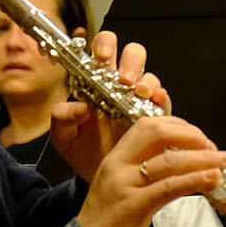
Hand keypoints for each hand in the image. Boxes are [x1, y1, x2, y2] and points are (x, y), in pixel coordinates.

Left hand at [43, 27, 173, 181]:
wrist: (103, 180)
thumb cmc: (83, 153)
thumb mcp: (64, 138)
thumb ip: (61, 118)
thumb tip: (80, 106)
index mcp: (97, 83)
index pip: (103, 50)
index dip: (105, 46)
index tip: (101, 58)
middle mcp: (121, 87)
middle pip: (133, 54)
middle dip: (130, 61)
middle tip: (123, 78)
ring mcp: (140, 100)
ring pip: (150, 76)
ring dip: (146, 80)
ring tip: (138, 93)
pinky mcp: (156, 117)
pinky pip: (163, 101)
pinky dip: (161, 99)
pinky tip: (154, 103)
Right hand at [74, 113, 225, 226]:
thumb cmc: (107, 224)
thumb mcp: (125, 190)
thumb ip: (150, 175)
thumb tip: (187, 169)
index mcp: (116, 158)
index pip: (148, 126)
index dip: (178, 126)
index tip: (199, 137)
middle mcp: (118, 165)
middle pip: (159, 133)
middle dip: (193, 136)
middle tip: (215, 148)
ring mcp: (125, 184)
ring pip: (170, 160)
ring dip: (204, 158)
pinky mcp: (133, 206)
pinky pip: (170, 187)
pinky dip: (196, 179)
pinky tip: (212, 178)